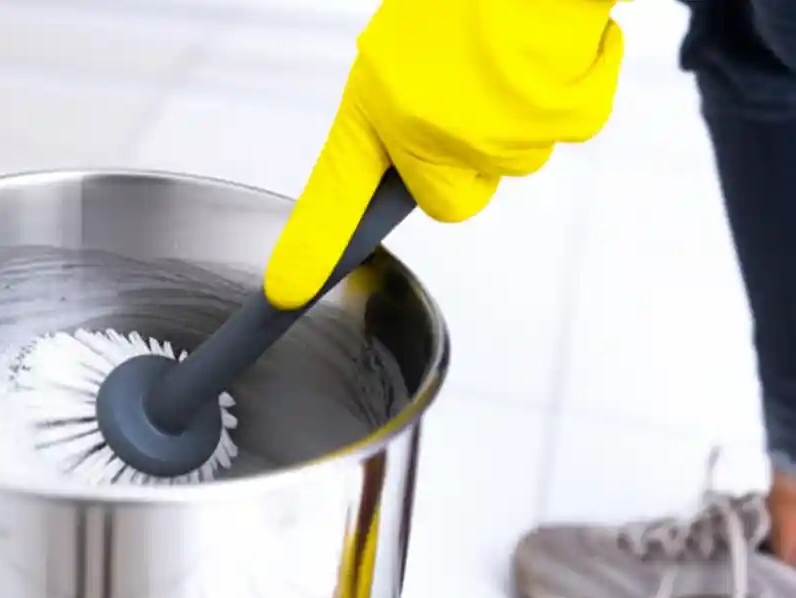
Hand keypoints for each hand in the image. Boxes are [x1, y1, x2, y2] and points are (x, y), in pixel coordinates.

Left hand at [264, 0, 623, 309]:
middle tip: (475, 98)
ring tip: (514, 54)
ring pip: (512, 161)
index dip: (314, 245)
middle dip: (465, 168)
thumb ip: (404, 105)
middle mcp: (428, 130)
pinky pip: (570, 126)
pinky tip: (554, 47)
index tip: (287, 291)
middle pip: (452, 200)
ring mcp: (494, 136)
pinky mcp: (562, 124)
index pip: (337, 191)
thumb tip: (419, 146)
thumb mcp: (405, 45)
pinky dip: (572, 89)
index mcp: (378, 102)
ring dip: (518, 120)